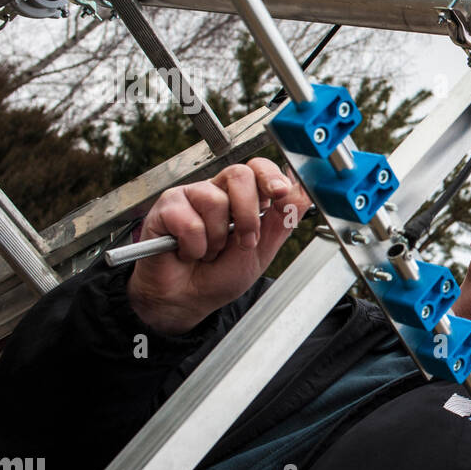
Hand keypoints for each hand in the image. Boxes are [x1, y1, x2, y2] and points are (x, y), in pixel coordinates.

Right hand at [126, 159, 311, 334]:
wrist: (188, 301)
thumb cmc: (221, 275)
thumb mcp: (262, 251)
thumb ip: (282, 220)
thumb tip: (304, 192)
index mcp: (243, 198)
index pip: (259, 168)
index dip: (271, 176)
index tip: (280, 193)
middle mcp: (217, 191)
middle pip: (239, 174)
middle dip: (248, 214)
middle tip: (245, 242)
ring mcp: (190, 197)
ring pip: (214, 200)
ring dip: (217, 239)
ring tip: (210, 252)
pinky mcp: (166, 208)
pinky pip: (189, 221)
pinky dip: (194, 247)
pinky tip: (188, 253)